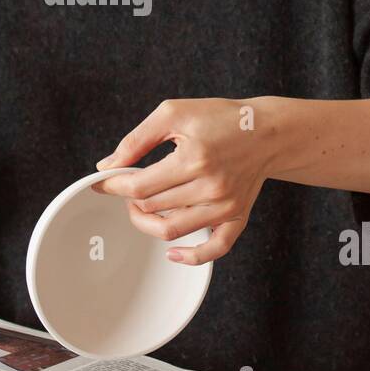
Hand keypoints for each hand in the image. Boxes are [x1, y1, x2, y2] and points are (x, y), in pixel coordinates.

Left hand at [92, 97, 280, 264]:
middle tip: (126, 187)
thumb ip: (137, 139)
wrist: (266, 131)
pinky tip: (172, 253)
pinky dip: (190, 257)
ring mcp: (225, 206)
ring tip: (140, 207)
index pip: (139, 186)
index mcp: (194, 159)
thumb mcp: (173, 113)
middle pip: (152, 207)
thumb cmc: (220, 118)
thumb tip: (108, 166)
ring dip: (147, 222)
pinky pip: (214, 249)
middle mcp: (211, 187)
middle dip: (129, 199)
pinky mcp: (237, 217)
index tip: (103, 183)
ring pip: (172, 230)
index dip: (114, 186)